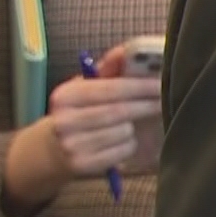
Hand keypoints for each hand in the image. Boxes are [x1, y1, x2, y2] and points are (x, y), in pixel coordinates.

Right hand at [2, 46, 160, 216]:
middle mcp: (64, 121)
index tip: (162, 83)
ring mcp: (71, 145)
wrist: (50, 150)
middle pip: (120, 111)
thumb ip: (109, 69)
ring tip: (134, 122)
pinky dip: (129, 144)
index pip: (112, 88)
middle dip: (147, 104)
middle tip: (164, 100)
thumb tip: (128, 51)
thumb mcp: (86, 88)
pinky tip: (122, 140)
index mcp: (65, 96)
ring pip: (124, 132)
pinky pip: (123, 150)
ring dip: (136, 126)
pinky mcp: (82, 165)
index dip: (141, 85)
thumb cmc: (79, 112)